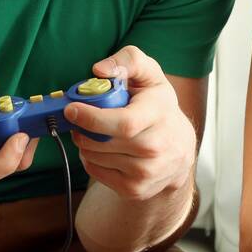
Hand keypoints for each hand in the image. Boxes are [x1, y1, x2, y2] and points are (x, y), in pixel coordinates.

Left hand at [62, 46, 194, 200]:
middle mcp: (157, 146)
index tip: (71, 109)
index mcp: (160, 114)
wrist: (180, 149)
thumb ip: (127, 61)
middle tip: (77, 120)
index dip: (91, 117)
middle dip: (82, 130)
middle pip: (104, 142)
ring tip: (94, 133)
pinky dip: (91, 160)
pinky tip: (102, 149)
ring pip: (95, 158)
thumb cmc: (158, 106)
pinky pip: (97, 173)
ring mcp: (147, 172)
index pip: (123, 123)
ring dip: (85, 144)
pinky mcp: (136, 190)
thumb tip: (99, 70)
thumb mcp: (150, 75)